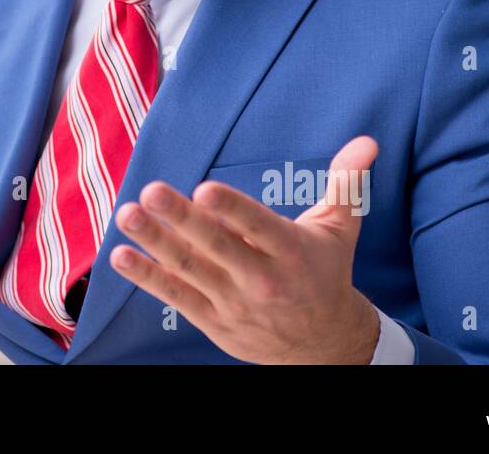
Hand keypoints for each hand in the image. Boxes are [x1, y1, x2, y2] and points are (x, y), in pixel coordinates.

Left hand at [110, 134, 380, 363]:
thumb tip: (367, 142)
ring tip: (128, 215)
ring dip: (155, 244)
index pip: (259, 227)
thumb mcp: (339, 228)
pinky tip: (121, 256)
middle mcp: (261, 278)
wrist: (325, 347)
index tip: (204, 189)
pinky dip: (148, 277)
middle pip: (217, 247)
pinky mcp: (213, 320)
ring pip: (190, 270)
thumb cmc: (326, 273)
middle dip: (183, 221)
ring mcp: (234, 302)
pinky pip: (176, 297)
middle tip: (151, 192)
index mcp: (291, 251)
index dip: (232, 210)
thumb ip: (346, 182)